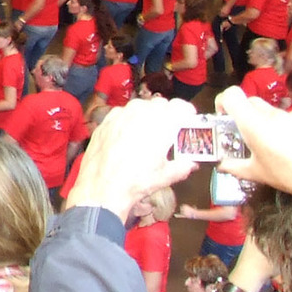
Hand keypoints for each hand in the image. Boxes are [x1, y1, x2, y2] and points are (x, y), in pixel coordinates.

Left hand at [64, 98, 198, 218]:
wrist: (102, 187)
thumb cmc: (134, 182)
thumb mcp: (166, 176)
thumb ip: (183, 166)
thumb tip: (190, 163)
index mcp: (161, 124)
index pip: (180, 106)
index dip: (187, 113)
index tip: (189, 120)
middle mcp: (140, 113)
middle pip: (161, 104)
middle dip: (169, 114)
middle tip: (171, 130)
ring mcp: (121, 115)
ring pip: (141, 106)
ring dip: (149, 115)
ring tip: (150, 132)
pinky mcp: (106, 121)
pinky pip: (123, 113)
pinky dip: (130, 119)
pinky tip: (130, 135)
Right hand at [215, 87, 291, 214]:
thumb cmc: (291, 176)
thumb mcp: (258, 174)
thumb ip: (234, 166)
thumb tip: (222, 165)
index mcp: (254, 125)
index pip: (232, 95)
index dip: (224, 101)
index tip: (225, 115)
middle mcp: (274, 114)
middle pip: (253, 104)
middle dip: (248, 116)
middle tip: (251, 135)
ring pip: (276, 113)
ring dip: (272, 124)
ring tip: (281, 146)